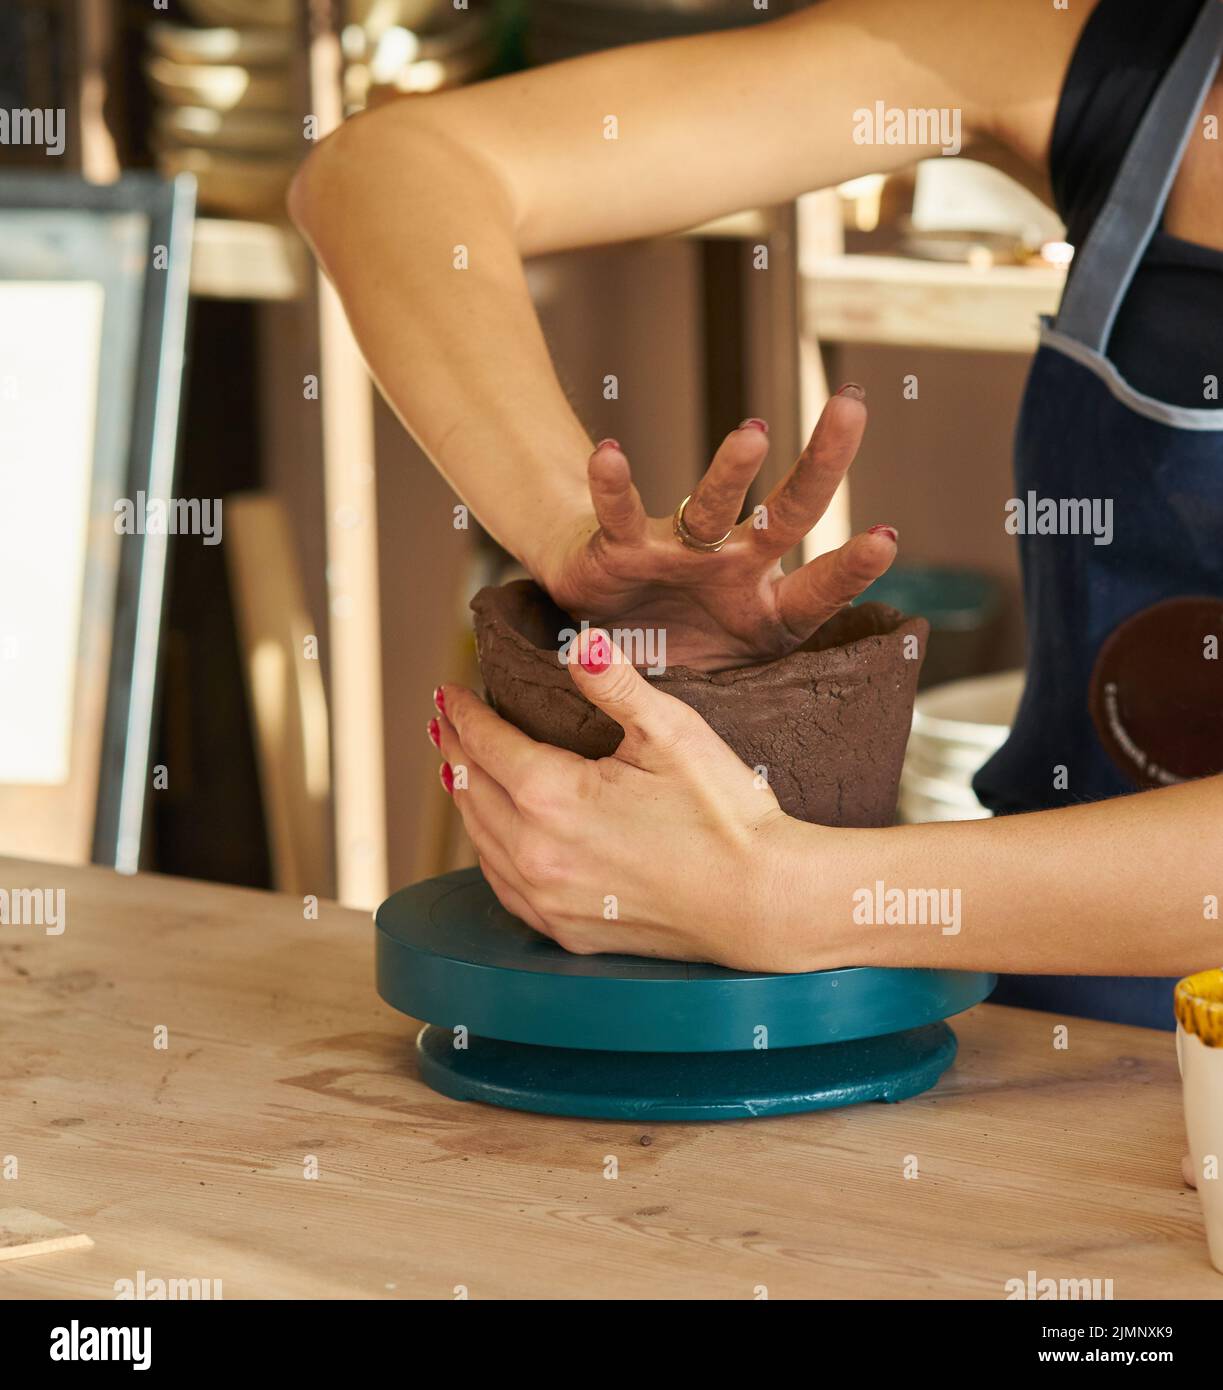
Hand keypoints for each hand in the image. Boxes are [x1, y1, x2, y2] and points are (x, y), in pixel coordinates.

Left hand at [430, 630, 812, 970]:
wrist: (762, 901)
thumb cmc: (724, 814)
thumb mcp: (672, 732)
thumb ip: (614, 684)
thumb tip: (577, 642)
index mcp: (551, 796)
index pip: (486, 743)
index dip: (463, 713)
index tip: (447, 692)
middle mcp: (535, 852)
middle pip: (473, 790)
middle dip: (456, 749)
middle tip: (445, 722)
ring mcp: (548, 899)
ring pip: (481, 841)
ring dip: (466, 800)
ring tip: (458, 770)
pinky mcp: (567, 932)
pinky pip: (504, 887)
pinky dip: (488, 854)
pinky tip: (493, 840)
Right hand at [535, 386, 897, 670]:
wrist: (599, 630)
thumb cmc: (673, 653)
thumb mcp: (718, 686)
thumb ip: (738, 695)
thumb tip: (750, 761)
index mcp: (766, 609)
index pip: (819, 589)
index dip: (849, 568)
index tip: (886, 538)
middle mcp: (732, 567)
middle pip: (786, 512)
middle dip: (822, 463)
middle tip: (852, 406)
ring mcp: (680, 552)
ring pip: (710, 505)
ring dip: (731, 469)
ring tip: (754, 434)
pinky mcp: (624, 546)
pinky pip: (620, 514)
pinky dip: (612, 486)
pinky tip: (609, 454)